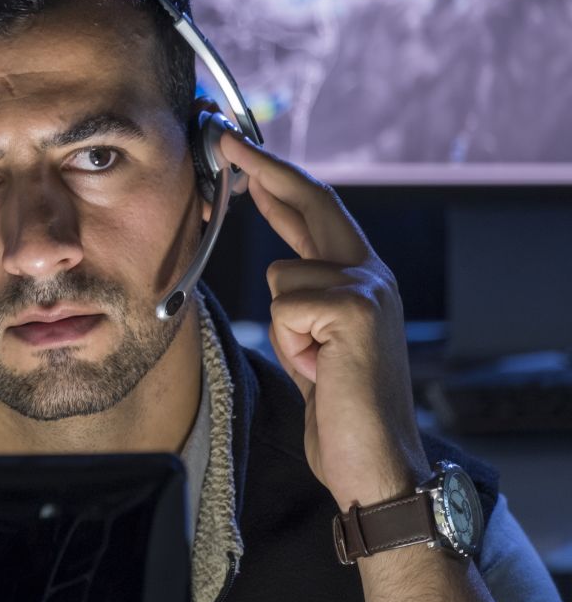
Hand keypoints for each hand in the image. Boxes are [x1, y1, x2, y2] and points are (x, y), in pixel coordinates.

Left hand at [220, 133, 429, 509]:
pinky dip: (291, 343)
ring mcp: (368, 287)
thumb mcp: (312, 340)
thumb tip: (278, 264)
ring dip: (283, 326)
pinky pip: (286, 306)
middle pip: (312, 202)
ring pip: (281, 275)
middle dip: (265, 169)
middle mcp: (371, 273)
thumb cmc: (338, 406)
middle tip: (226, 141)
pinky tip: (320, 369)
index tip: (242, 156)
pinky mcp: (355, 308)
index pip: (315, 211)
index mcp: (360, 277)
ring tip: (314, 363)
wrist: (374, 459)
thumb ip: (303, 297)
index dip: (278, 179)